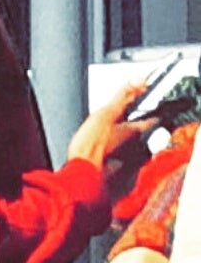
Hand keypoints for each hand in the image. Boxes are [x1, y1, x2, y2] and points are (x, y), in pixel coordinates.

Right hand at [65, 81, 157, 201]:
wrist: (84, 183)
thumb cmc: (92, 149)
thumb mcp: (105, 115)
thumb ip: (124, 97)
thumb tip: (141, 79)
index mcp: (137, 133)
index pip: (156, 118)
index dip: (166, 110)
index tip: (178, 105)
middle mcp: (141, 151)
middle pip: (143, 138)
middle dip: (134, 132)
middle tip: (118, 128)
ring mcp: (135, 168)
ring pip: (134, 154)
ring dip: (125, 149)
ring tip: (105, 147)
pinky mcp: (125, 182)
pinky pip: (125, 168)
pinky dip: (117, 163)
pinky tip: (102, 162)